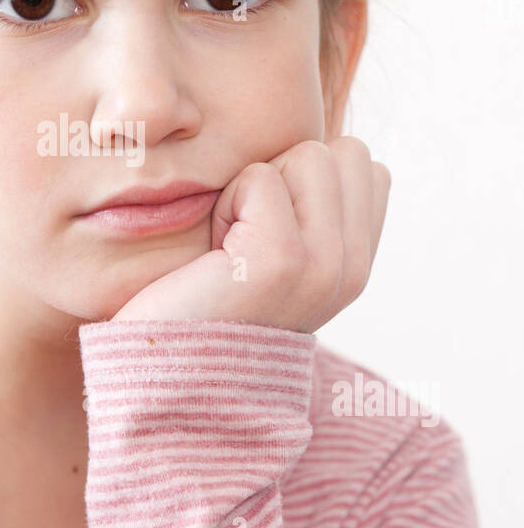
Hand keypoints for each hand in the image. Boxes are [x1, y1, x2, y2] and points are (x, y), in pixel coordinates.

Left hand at [110, 137, 390, 332]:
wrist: (168, 377)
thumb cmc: (202, 303)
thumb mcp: (275, 253)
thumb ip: (309, 209)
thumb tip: (314, 150)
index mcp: (355, 265)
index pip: (359, 163)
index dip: (300, 177)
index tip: (262, 230)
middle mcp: (352, 269)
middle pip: (338, 151)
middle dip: (281, 175)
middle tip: (243, 237)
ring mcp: (325, 266)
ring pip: (307, 154)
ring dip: (253, 188)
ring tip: (229, 246)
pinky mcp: (284, 260)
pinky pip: (261, 177)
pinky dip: (227, 204)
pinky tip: (215, 254)